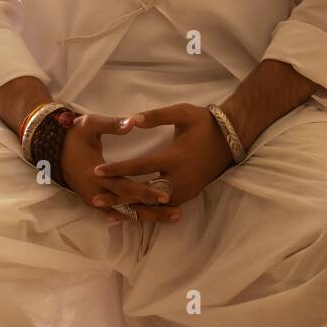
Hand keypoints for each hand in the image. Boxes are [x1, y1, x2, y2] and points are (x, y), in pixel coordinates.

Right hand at [59, 112, 182, 224]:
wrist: (51, 148)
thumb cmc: (72, 135)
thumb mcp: (90, 124)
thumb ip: (112, 124)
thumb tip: (132, 123)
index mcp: (96, 175)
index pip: (125, 188)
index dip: (145, 193)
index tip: (166, 195)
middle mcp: (96, 193)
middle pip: (129, 207)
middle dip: (154, 211)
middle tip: (177, 214)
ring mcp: (94, 199)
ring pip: (125, 213)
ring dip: (148, 216)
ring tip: (172, 217)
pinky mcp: (95, 200)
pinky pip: (117, 212)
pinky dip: (134, 215)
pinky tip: (150, 218)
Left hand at [92, 105, 234, 223]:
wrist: (231, 139)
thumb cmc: (205, 123)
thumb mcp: (182, 113)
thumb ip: (156, 116)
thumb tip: (131, 120)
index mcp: (175, 157)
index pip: (140, 165)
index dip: (118, 168)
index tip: (96, 170)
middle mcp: (179, 178)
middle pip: (143, 192)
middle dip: (118, 196)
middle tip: (95, 197)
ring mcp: (185, 190)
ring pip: (153, 205)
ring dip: (130, 207)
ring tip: (107, 210)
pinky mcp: (188, 195)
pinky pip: (163, 207)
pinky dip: (146, 211)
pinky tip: (131, 213)